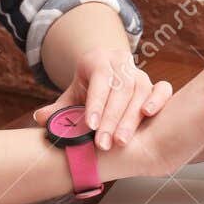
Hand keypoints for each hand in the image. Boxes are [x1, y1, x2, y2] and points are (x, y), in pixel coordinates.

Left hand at [30, 45, 173, 150]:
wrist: (104, 73)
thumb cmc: (86, 89)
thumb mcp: (71, 95)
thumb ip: (58, 107)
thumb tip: (40, 118)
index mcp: (98, 59)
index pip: (100, 78)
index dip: (96, 102)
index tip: (91, 125)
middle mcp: (121, 62)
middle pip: (120, 88)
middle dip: (112, 118)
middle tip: (104, 144)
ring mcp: (140, 72)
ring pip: (140, 91)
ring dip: (131, 118)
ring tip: (120, 142)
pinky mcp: (154, 83)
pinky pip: (162, 88)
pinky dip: (158, 100)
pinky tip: (149, 115)